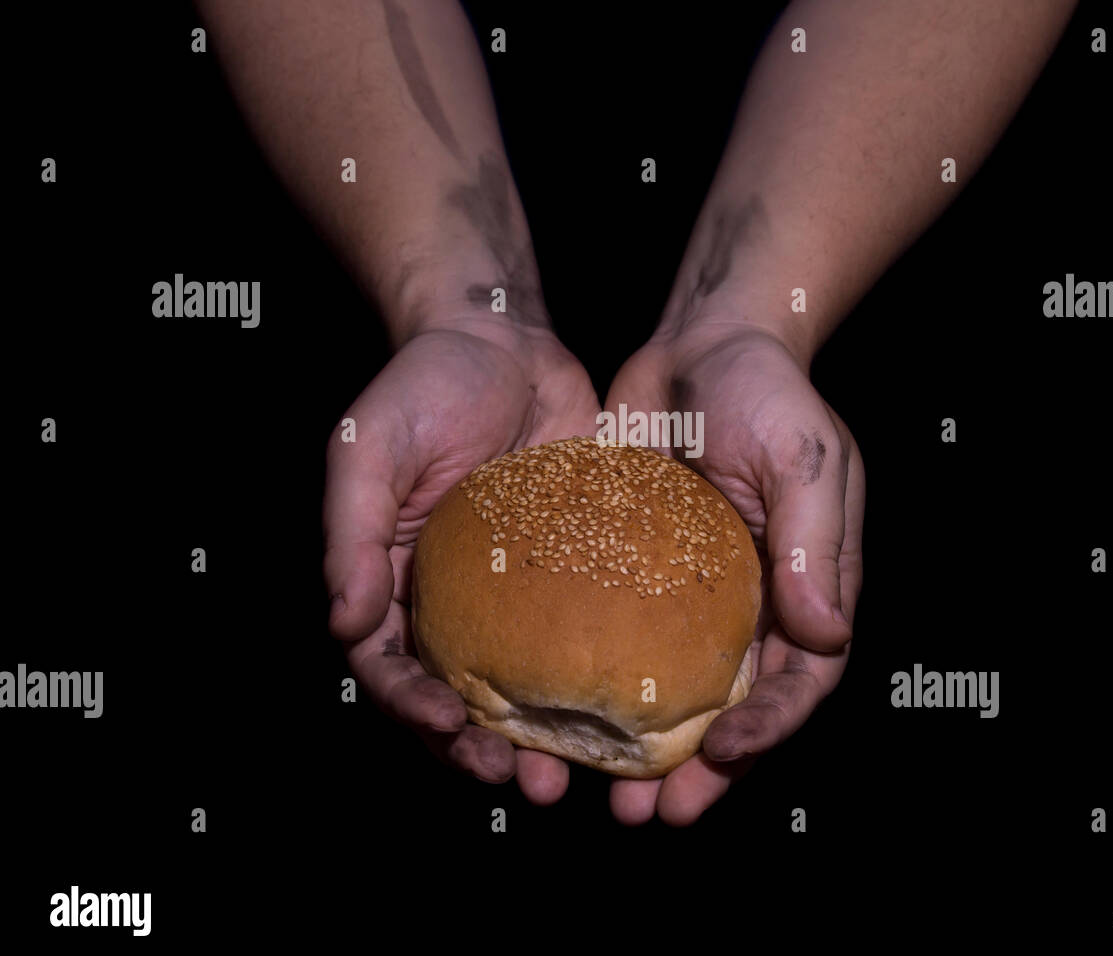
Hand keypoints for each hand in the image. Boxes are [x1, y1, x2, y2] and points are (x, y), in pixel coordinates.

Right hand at [324, 312, 598, 803]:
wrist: (504, 339)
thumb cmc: (423, 387)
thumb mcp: (367, 450)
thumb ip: (351, 535)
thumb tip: (344, 622)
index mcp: (397, 586)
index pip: (394, 671)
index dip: (417, 713)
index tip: (454, 732)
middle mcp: (459, 603)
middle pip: (467, 699)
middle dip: (492, 750)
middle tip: (535, 782)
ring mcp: (522, 594)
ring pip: (535, 685)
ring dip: (556, 737)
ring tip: (591, 773)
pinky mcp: (580, 572)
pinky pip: (593, 633)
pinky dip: (610, 675)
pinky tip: (644, 705)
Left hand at [603, 317, 863, 824]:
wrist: (699, 344)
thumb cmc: (768, 394)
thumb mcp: (806, 458)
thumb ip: (816, 547)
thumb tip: (825, 638)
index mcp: (806, 590)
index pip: (801, 682)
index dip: (769, 730)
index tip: (723, 756)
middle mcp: (751, 608)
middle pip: (734, 710)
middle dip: (700, 772)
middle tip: (655, 816)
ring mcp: (690, 600)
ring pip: (670, 695)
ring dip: (642, 754)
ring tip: (602, 799)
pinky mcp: (633, 580)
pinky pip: (615, 646)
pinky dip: (592, 690)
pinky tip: (552, 722)